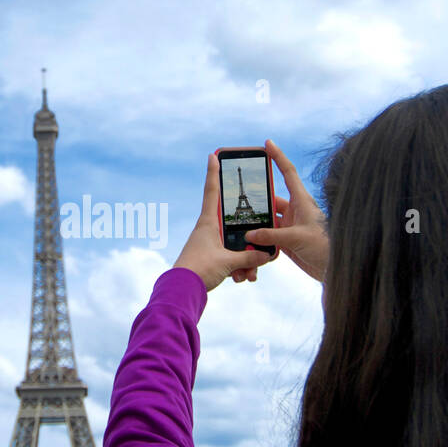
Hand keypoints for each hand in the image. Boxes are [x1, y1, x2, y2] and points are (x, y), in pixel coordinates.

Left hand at [173, 152, 275, 290]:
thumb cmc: (199, 271)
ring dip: (245, 260)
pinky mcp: (210, 257)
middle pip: (234, 224)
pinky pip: (231, 257)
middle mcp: (208, 230)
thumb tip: (266, 255)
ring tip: (248, 275)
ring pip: (235, 244)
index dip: (213, 173)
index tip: (213, 155)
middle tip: (257, 246)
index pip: (212, 192)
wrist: (182, 292)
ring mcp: (209, 243)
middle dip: (248, 239)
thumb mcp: (229, 262)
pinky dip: (238, 267)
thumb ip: (249, 256)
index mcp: (208, 223)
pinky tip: (241, 278)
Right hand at [242, 139, 328, 281]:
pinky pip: (270, 238)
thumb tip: (249, 234)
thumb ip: (271, 235)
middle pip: (271, 200)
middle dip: (257, 202)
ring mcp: (291, 226)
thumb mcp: (297, 237)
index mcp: (301, 201)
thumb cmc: (325, 247)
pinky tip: (251, 246)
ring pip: (268, 221)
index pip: (288, 173)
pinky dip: (261, 242)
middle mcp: (295, 211)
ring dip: (257, 226)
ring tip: (242, 229)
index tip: (267, 144)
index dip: (278, 157)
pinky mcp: (288, 242)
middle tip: (237, 198)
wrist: (335, 269)